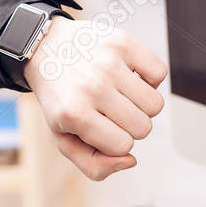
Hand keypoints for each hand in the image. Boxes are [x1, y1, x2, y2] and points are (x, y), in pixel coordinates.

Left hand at [23, 18, 167, 179]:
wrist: (46, 48)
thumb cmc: (59, 97)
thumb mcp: (64, 137)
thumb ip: (94, 165)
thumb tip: (130, 161)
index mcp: (74, 113)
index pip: (124, 146)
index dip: (115, 141)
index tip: (100, 127)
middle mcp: (92, 86)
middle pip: (143, 127)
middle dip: (130, 125)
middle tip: (110, 111)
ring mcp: (108, 62)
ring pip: (156, 104)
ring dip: (142, 104)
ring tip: (120, 94)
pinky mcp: (122, 42)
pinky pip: (159, 72)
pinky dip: (150, 79)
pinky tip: (129, 77)